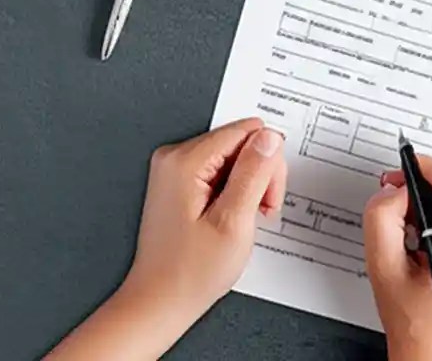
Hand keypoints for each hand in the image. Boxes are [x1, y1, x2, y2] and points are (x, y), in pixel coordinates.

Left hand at [125, 117, 287, 313]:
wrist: (162, 299)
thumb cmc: (190, 271)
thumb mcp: (234, 221)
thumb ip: (255, 173)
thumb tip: (269, 137)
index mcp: (184, 161)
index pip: (248, 132)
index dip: (267, 163)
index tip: (264, 195)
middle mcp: (175, 158)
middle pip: (241, 143)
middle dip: (260, 175)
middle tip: (257, 211)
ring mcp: (175, 170)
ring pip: (235, 158)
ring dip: (250, 187)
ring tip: (243, 220)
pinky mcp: (180, 182)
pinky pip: (221, 172)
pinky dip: (235, 193)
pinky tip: (231, 218)